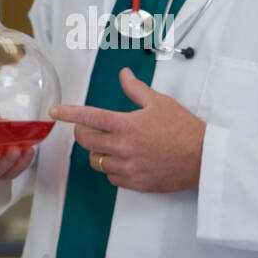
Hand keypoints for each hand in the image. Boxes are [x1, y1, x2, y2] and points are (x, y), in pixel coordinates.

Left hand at [51, 67, 205, 192]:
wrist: (202, 158)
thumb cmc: (183, 129)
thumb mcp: (160, 102)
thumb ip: (136, 89)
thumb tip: (123, 75)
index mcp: (126, 124)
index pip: (89, 117)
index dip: (68, 113)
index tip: (55, 112)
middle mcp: (122, 147)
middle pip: (86, 141)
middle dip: (83, 132)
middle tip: (89, 128)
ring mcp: (127, 167)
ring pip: (97, 160)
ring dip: (99, 151)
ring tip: (112, 144)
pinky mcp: (134, 183)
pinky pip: (111, 176)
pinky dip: (113, 168)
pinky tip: (125, 160)